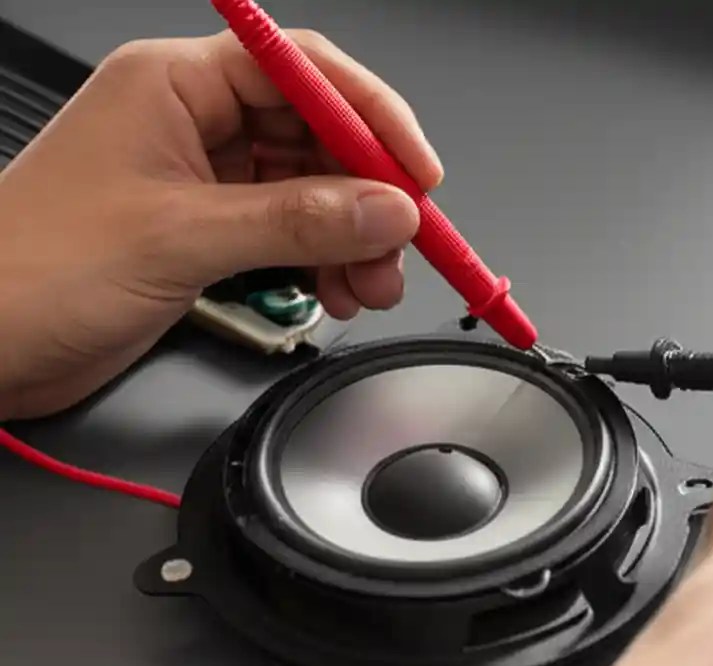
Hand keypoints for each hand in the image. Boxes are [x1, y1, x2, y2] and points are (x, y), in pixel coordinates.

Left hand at [0, 30, 440, 419]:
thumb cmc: (31, 270)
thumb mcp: (181, 239)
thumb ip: (296, 222)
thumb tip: (387, 210)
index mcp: (175, 85)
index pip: (303, 71)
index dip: (372, 116)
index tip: (416, 173)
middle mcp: (193, 120)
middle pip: (316, 133)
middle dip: (368, 192)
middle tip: (403, 244)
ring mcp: (201, 176)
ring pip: (310, 188)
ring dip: (352, 237)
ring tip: (371, 284)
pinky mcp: (205, 227)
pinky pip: (288, 229)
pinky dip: (322, 260)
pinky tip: (336, 289)